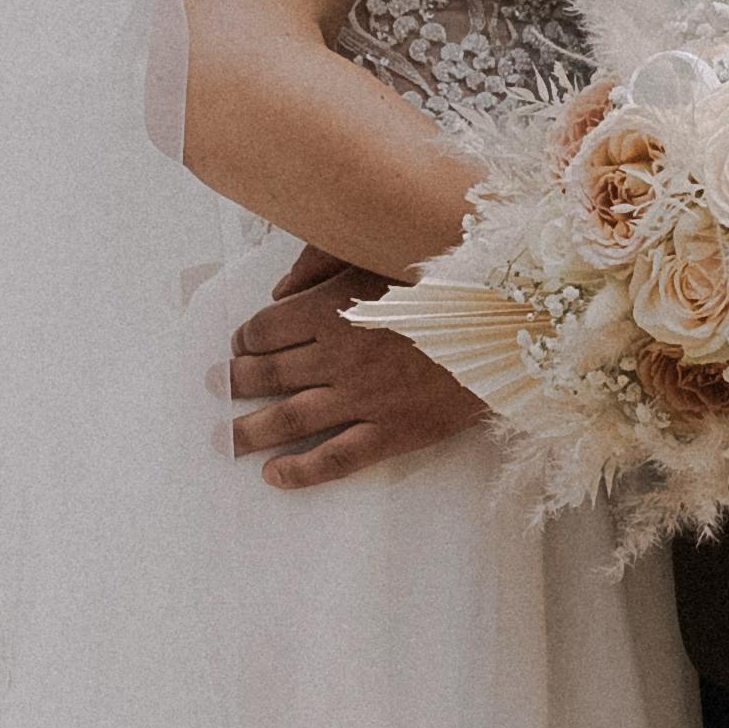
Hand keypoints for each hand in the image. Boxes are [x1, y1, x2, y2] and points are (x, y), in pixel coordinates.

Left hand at [228, 252, 485, 488]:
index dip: (244, 340)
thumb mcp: (379, 251)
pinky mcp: (392, 431)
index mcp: (331, 309)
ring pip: (288, 419)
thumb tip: (278, 291)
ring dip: (248, 431)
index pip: (264, 330)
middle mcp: (337, 356)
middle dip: (234, 383)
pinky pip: (334, 458)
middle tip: (218, 388)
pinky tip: (273, 475)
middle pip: (266, 375)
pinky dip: (298, 471)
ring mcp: (363, 398)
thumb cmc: (446, 280)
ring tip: (225, 440)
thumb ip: (321, 261)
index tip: (240, 347)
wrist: (510, 323)